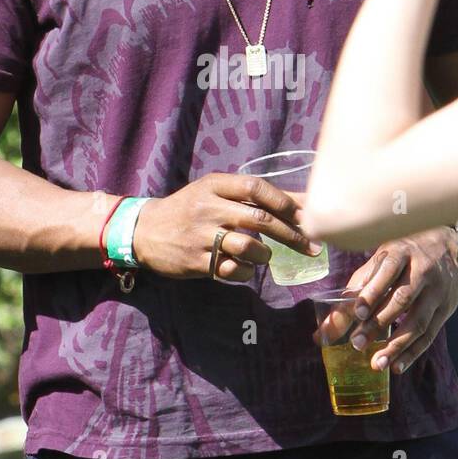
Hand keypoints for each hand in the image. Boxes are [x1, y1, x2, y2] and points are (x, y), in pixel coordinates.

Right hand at [132, 173, 321, 281]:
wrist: (144, 231)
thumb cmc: (190, 208)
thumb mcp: (214, 192)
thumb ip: (253, 196)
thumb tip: (303, 201)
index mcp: (214, 186)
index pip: (256, 188)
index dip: (284, 202)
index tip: (306, 216)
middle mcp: (208, 208)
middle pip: (259, 220)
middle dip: (292, 235)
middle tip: (312, 246)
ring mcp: (201, 236)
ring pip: (249, 247)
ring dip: (265, 255)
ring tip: (264, 256)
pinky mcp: (196, 262)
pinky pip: (232, 270)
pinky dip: (246, 272)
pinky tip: (245, 268)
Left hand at [339, 228, 457, 373]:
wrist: (449, 248)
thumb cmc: (404, 256)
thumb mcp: (382, 259)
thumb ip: (357, 287)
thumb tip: (326, 327)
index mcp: (402, 253)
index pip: (387, 271)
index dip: (373, 292)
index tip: (357, 313)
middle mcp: (422, 271)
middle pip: (401, 299)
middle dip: (378, 323)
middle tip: (357, 344)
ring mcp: (437, 292)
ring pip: (418, 321)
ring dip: (396, 345)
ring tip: (377, 363)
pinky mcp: (446, 309)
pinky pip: (429, 335)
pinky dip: (412, 352)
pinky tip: (397, 366)